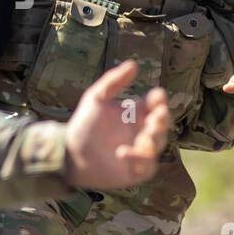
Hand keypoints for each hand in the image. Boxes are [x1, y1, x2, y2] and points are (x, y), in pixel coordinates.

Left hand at [65, 60, 170, 187]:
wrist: (70, 153)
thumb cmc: (84, 125)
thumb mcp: (96, 98)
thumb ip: (113, 81)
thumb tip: (134, 64)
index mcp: (136, 113)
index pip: (156, 104)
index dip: (160, 100)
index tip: (157, 96)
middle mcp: (142, 131)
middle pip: (163, 124)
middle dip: (163, 120)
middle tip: (156, 117)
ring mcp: (140, 151)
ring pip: (159, 145)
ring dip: (155, 139)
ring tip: (145, 136)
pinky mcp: (135, 170)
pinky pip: (147, 166)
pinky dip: (138, 159)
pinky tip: (122, 152)